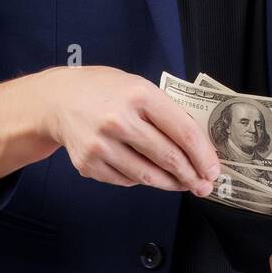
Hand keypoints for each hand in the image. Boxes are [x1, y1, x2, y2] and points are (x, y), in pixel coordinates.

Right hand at [37, 65, 220, 194]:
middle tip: (204, 185)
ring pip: (148, 175)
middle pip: (168, 157)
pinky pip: (126, 180)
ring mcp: (101, 145)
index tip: (213, 169)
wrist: (58, 100)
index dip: (203, 155)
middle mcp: (119, 120)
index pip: (183, 132)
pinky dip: (142, 180)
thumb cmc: (105, 91)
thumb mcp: (139, 87)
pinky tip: (149, 174)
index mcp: (139, 95)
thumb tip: (198, 147)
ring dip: (171, 183)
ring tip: (182, 184)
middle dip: (192, 175)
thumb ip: (166, 113)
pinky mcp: (88, 163)